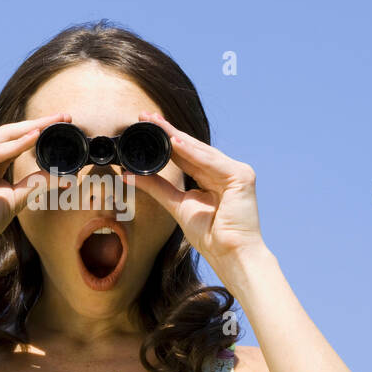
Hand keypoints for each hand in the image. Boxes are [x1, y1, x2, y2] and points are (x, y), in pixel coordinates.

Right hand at [0, 114, 70, 267]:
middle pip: (12, 134)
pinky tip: (34, 138)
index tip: (64, 126)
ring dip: (29, 128)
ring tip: (52, 122)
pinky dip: (15, 145)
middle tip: (64, 116)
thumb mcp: (15, 200)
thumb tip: (65, 177)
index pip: (18, 142)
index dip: (40, 133)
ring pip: (4, 136)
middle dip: (39, 124)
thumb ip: (35, 185)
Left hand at [121, 111, 264, 271]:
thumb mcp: (177, 205)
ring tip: (156, 125)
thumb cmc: (210, 236)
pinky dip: (194, 153)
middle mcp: (224, 171)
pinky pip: (212, 162)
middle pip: (192, 148)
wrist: (230, 255)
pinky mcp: (242, 177)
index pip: (185, 154)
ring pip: (201, 151)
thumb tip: (129, 174)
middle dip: (168, 132)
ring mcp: (236, 172)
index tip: (144, 125)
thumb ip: (156, 187)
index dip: (165, 140)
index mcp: (211, 177)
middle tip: (146, 116)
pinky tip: (176, 142)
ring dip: (177, 137)